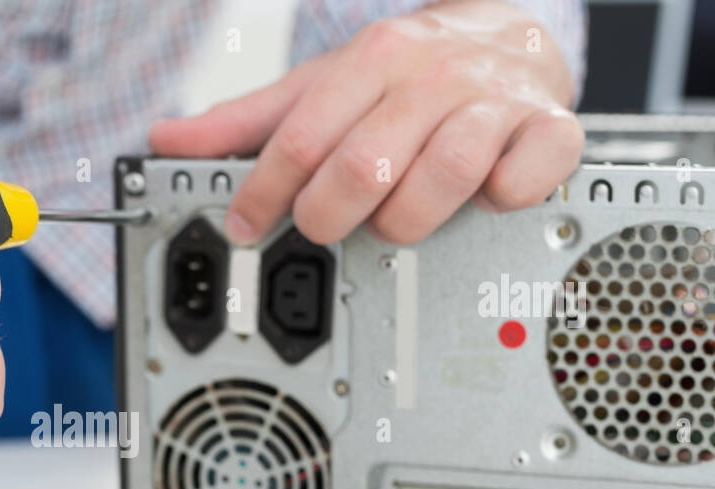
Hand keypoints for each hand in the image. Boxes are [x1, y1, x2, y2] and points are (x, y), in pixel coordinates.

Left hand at [149, 0, 583, 245]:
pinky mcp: (548, 130)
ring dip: (407, 219)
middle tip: (322, 229)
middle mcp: (431, 79)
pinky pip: (526, 175)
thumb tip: (166, 139)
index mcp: (371, 62)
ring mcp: (492, 104)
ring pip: (444, 175)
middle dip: (329, 215)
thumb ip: (247, 123)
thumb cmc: (406, 76)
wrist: (509, 32)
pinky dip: (502, 199)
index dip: (263, 193)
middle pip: (366, 164)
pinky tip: (482, 202)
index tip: (245, 225)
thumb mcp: (321, 89)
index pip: (301, 137)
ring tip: (395, 222)